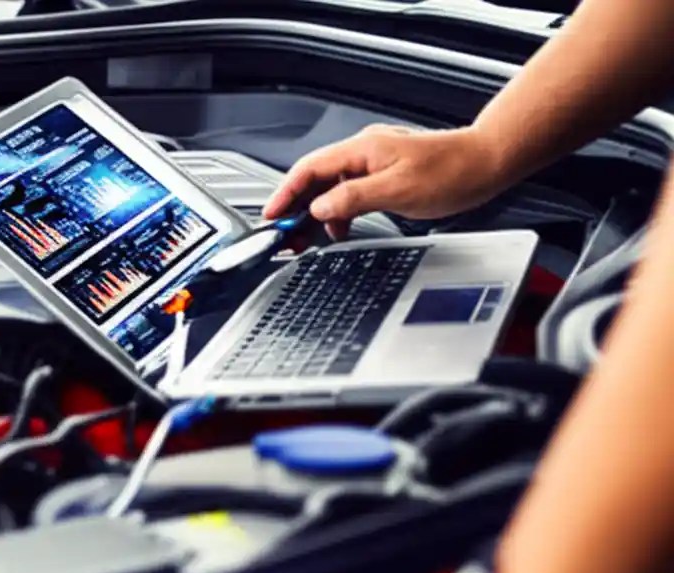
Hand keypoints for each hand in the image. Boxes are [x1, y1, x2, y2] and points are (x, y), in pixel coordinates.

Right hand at [262, 125, 507, 238]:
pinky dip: (339, 211)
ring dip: (317, 212)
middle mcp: (364, 151)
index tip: (271, 215)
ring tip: (309, 237)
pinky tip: (340, 228)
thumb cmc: (452, 172)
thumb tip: (320, 208)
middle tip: (284, 233)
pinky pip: (349, 192)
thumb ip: (353, 199)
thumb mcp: (397, 191)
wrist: (487, 162)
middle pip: (315, 178)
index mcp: (362, 149)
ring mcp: (374, 161)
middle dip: (295, 206)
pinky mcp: (384, 174)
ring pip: (331, 187)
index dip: (284, 193)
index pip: (308, 170)